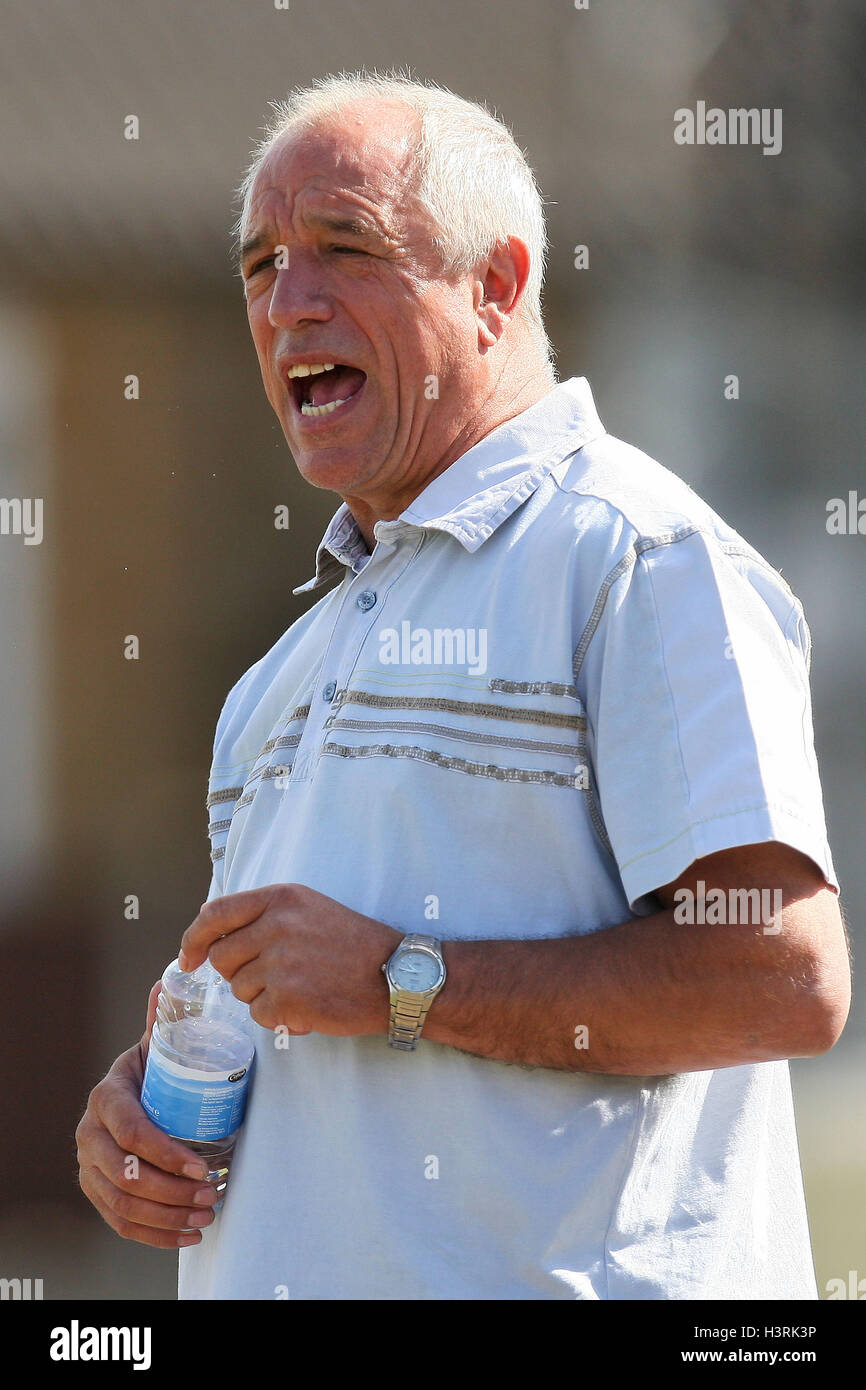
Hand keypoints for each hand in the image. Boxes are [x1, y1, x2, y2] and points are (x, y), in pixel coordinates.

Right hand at [75, 980, 219, 1247]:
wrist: (134, 1094)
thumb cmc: (156, 1069)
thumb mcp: (159, 1044)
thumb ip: (165, 1017)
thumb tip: (171, 977)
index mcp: (106, 1097)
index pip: (131, 1131)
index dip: (164, 1152)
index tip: (202, 1165)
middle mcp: (88, 1134)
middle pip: (124, 1175)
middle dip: (169, 1191)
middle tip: (211, 1193)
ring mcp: (89, 1167)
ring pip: (122, 1203)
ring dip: (166, 1216)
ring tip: (206, 1215)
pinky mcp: (97, 1192)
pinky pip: (120, 1222)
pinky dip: (154, 1235)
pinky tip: (188, 1235)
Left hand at [179, 883, 401, 1035]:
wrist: (397, 975)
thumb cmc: (354, 945)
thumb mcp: (310, 910)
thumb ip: (266, 916)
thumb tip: (215, 939)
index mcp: (281, 898)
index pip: (215, 914)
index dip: (194, 939)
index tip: (189, 958)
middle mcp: (277, 925)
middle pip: (222, 958)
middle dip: (239, 973)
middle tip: (273, 978)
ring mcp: (281, 962)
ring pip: (239, 989)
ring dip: (263, 996)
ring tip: (302, 988)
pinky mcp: (288, 998)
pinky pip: (259, 1015)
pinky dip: (280, 1018)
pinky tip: (309, 1008)